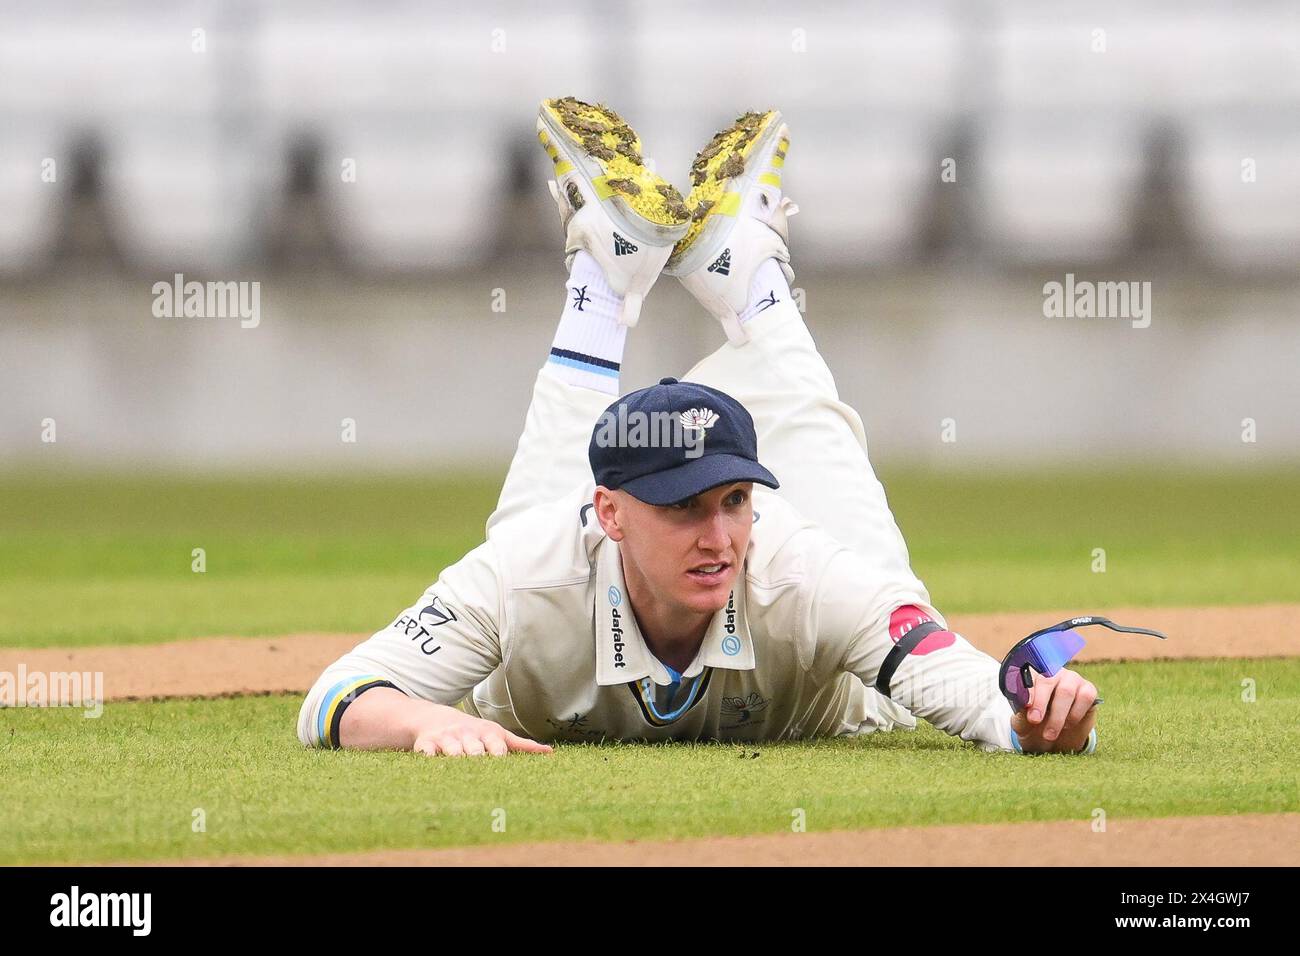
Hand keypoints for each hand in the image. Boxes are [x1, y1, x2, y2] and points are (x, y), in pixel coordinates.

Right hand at [412, 709, 553, 757]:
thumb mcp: (497, 734)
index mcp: (487, 733)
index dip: (498, 754)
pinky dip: (428, 757)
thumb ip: (522, 746)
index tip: (502, 763)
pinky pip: (426, 752)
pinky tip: (431, 762)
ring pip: (453, 752)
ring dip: (456, 759)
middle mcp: (467, 735)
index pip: (496, 745)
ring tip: (460, 770)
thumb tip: (550, 753)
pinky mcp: (426, 744)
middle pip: (474, 750)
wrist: (435, 718)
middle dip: (477, 758)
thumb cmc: (474, 732)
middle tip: (481, 766)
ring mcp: (446, 739)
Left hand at [1010, 667, 1097, 753]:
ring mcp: (1072, 678)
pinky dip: (1075, 714)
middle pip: (1047, 680)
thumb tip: (1026, 704)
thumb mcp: (1023, 721)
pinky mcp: (1088, 689)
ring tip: (1050, 733)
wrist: (1054, 737)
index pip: (1028, 675)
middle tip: (1035, 721)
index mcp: (1031, 674)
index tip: (1025, 705)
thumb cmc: (1034, 723)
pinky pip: (1085, 697)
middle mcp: (1052, 671)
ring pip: (1067, 691)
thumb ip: (1022, 712)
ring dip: (1058, 715)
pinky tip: (1068, 724)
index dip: (1027, 689)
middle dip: (1040, 702)